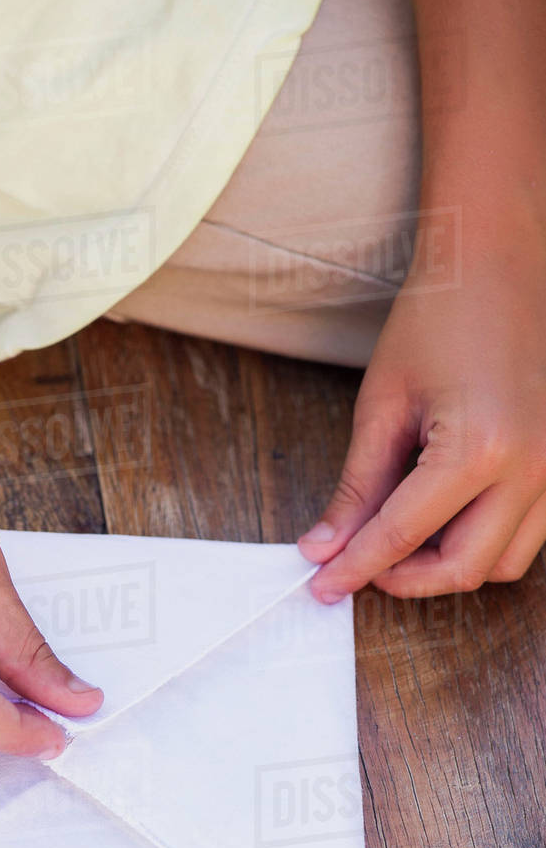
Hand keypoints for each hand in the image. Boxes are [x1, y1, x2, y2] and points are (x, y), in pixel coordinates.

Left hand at [297, 238, 545, 600]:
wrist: (495, 262)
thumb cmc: (437, 317)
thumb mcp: (382, 406)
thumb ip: (356, 487)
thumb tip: (326, 547)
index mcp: (480, 449)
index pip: (404, 536)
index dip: (355, 568)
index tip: (322, 585)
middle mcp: (532, 467)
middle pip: (464, 569)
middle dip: (403, 579)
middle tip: (356, 563)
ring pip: (504, 563)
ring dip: (447, 565)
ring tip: (398, 538)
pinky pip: (528, 534)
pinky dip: (483, 542)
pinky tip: (442, 518)